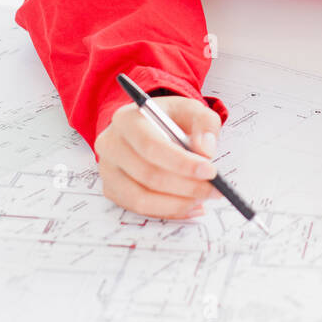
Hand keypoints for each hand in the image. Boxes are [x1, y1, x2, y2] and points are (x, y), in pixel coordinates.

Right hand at [95, 95, 223, 218]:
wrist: (149, 127)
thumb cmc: (170, 119)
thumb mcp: (191, 110)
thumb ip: (204, 124)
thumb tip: (206, 151)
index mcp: (127, 120)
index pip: (151, 146)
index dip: (182, 163)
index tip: (210, 171)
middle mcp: (111, 145)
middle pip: (148, 175)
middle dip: (186, 186)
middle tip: (214, 190)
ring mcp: (108, 170)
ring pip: (141, 198)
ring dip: (177, 203)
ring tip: (202, 199)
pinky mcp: (112, 190)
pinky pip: (139, 209)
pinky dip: (168, 212)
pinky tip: (190, 205)